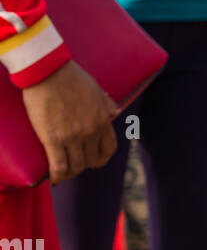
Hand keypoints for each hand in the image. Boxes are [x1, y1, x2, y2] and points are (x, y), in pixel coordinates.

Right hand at [22, 60, 117, 182]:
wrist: (47, 69)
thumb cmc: (70, 75)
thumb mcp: (95, 88)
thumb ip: (106, 103)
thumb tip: (116, 111)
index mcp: (103, 120)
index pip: (109, 148)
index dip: (102, 158)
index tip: (96, 162)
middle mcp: (91, 132)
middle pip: (91, 160)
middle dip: (83, 164)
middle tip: (74, 163)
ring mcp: (73, 137)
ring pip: (76, 166)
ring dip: (70, 172)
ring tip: (63, 173)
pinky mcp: (53, 139)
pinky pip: (59, 166)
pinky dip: (58, 176)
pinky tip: (54, 179)